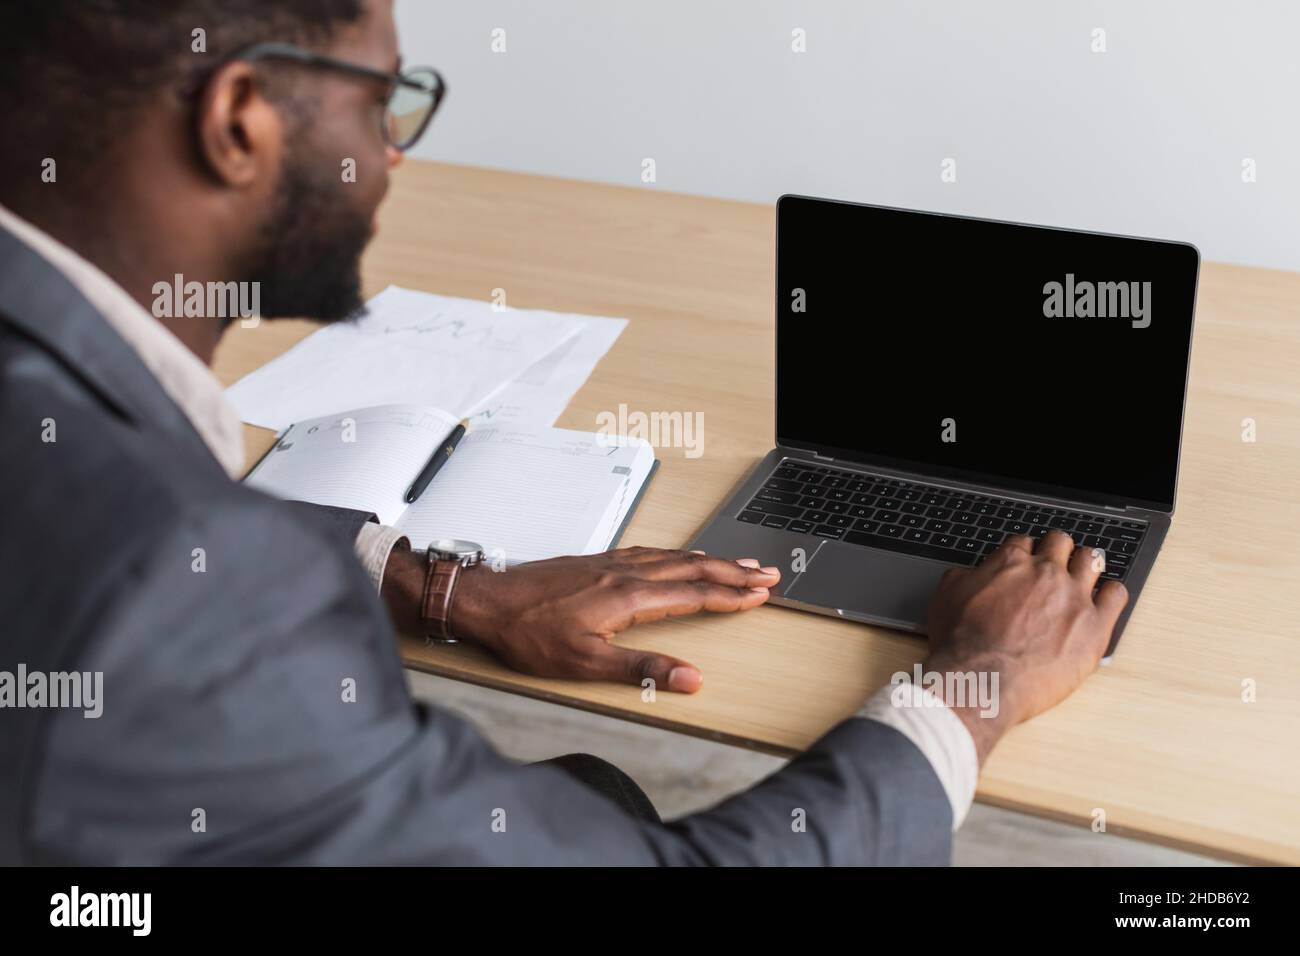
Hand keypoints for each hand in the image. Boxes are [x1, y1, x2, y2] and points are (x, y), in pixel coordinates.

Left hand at [381, 544, 779, 692]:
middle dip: (732, 572)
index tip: (760, 594)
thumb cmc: (528, 634)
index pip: (693, 593)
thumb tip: (691, 678)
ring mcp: (611, 563)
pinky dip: (678, 554)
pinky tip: (679, 557)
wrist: (486, 601)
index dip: (730, 595)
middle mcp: (625, 573)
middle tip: (765, 572)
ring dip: (709, 560)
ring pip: (673, 557)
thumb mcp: (585, 663)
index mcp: (629, 597)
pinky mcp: (597, 561)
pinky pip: (651, 552)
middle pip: (691, 569)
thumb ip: (642, 669)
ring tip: (736, 563)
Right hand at [923, 531, 1128, 762]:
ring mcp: (1074, 597)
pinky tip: (1102, 600)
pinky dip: (1110, 593)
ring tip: (1081, 577)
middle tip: (1052, 566)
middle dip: (1055, 551)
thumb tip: (974, 573)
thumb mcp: (946, 597)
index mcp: (1011, 562)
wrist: (983, 679)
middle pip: (1060, 543)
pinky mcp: (1095, 626)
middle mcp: (1046, 573)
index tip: (1024, 564)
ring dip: (1084, 565)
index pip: (1024, 542)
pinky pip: (1116, 595)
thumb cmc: (962, 644)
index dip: (1023, 553)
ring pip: (1091, 560)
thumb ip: (966, 576)